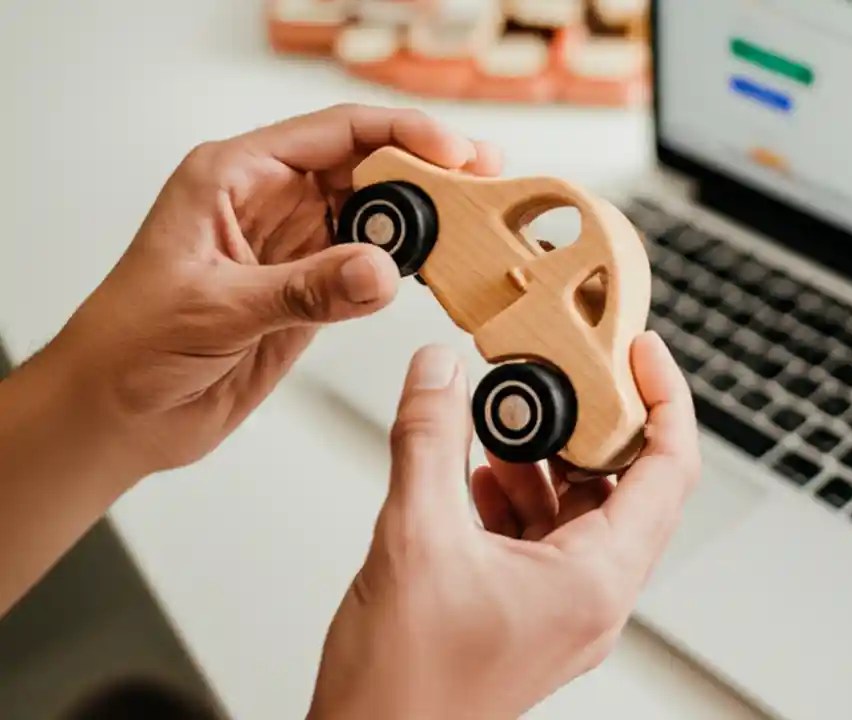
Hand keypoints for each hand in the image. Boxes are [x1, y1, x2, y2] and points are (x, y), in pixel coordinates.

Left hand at [50, 104, 500, 475]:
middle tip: (486, 183)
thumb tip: (380, 272)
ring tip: (478, 223)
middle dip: (429, 170)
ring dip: (427, 219)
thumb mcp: (215, 310)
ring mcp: (293, 247)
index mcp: (234, 177)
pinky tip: (442, 265)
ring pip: (377, 216)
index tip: (452, 154)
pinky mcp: (310, 291)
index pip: (334, 134)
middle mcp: (269, 203)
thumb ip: (302, 290)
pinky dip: (411, 266)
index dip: (401, 135)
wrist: (115, 415)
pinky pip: (373, 266)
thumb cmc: (129, 346)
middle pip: (367, 167)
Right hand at [307, 332, 700, 719]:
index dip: (665, 399)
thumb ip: (430, 440)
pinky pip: (544, 537)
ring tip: (502, 422)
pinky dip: (518, 497)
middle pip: (627, 485)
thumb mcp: (413, 537)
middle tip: (562, 373)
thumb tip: (438, 372)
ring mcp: (564, 608)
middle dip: (593, 423)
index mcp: (596, 581)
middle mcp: (593, 596)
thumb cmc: (405, 686)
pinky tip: (474, 473)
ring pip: (581, 510)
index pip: (669, 470)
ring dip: (546, 460)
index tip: (641, 351)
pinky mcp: (530, 613)